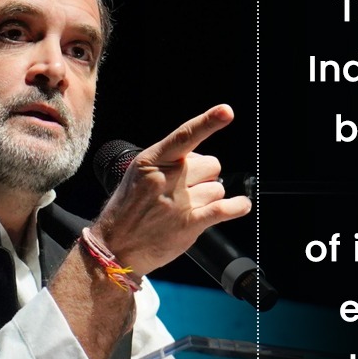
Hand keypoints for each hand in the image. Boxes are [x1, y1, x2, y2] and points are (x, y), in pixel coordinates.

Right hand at [91, 104, 250, 275]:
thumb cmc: (128, 209)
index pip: (185, 136)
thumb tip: (202, 161)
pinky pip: (223, 209)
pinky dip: (237, 207)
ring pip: (217, 188)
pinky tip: (241, 205)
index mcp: (152, 161)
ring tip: (188, 209)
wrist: (115, 246)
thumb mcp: (139, 175)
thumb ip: (168, 162)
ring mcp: (178, 202)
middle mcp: (166, 178)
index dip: (208, 122)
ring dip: (209, 198)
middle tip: (189, 190)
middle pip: (212, 165)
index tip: (226, 112)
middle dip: (206, 177)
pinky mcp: (189, 224)